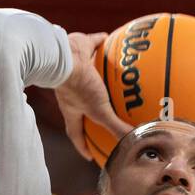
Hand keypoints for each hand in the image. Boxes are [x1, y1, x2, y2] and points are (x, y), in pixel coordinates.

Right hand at [56, 31, 128, 160]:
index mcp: (72, 109)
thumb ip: (115, 127)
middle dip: (91, 109)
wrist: (61, 55)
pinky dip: (101, 41)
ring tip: (113, 75)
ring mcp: (73, 70)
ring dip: (100, 75)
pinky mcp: (78, 48)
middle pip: (82, 103)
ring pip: (88, 75)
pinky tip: (113, 38)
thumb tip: (133, 143)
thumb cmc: (77, 86)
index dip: (82, 145)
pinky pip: (93, 44)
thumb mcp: (99, 111)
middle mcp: (71, 91)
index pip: (75, 133)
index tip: (89, 155)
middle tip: (103, 113)